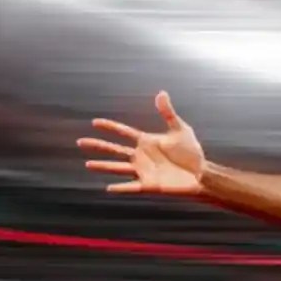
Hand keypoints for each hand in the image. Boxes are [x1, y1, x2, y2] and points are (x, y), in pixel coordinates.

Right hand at [77, 91, 204, 195]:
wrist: (200, 174)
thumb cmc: (191, 153)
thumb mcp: (180, 130)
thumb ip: (168, 113)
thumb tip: (161, 93)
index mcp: (146, 141)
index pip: (123, 132)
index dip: (110, 127)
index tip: (94, 122)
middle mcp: (141, 156)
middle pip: (114, 150)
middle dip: (98, 146)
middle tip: (80, 142)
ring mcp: (143, 171)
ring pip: (118, 167)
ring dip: (103, 166)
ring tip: (87, 164)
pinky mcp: (149, 185)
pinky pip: (131, 187)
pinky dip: (121, 188)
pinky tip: (109, 188)